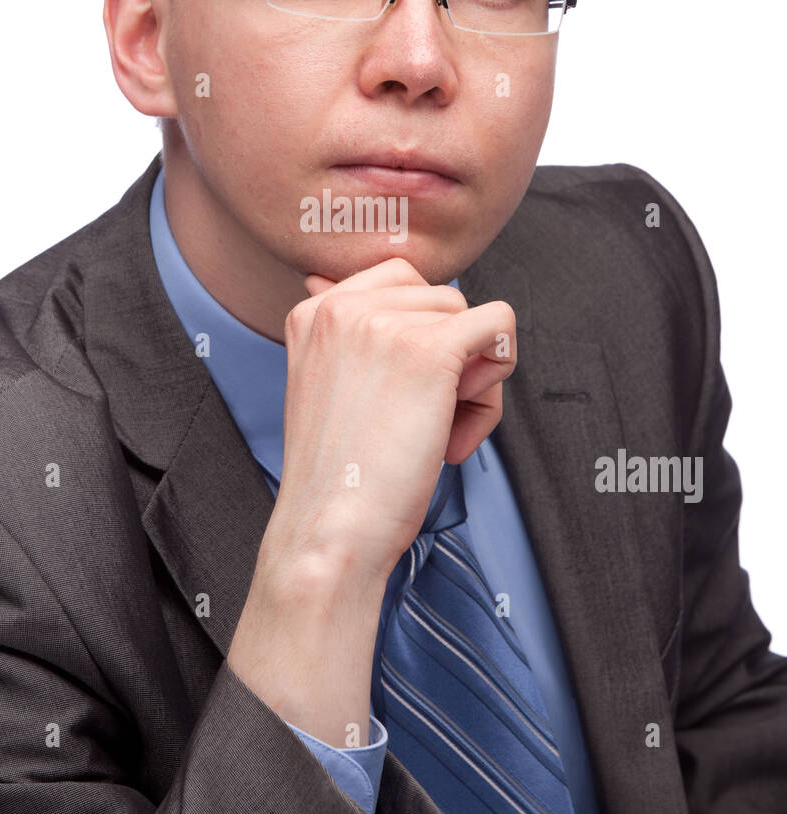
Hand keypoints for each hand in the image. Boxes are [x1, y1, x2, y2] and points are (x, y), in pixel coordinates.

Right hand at [270, 256, 515, 582]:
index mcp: (314, 311)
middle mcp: (344, 306)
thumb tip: (356, 290)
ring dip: (473, 380)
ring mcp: (385, 324)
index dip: (421, 334)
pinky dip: (497, 379)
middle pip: (443, 299)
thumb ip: (348, 338)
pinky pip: (501, 327)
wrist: (331, 531)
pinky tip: (459, 428)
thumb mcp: (325, 387)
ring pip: (474, 319)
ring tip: (433, 433)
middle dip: (450, 356)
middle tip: (421, 418)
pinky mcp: (429, 349)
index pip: (402, 281)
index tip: (401, 390)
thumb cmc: (339, 478)